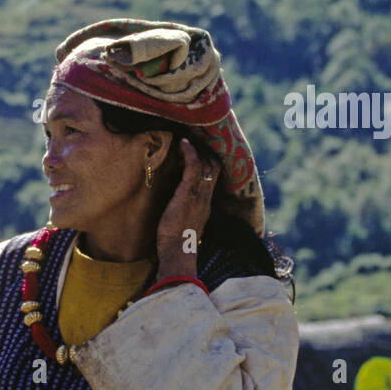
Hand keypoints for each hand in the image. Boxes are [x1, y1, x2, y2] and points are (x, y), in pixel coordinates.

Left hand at [156, 138, 219, 270]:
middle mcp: (206, 196)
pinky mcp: (188, 193)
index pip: (214, 177)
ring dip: (198, 148)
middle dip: (206, 151)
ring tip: (187, 137)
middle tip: (195, 138)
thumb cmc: (176, 242)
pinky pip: (194, 167)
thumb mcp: (184, 223)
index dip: (209, 161)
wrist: (177, 252)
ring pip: (207, 164)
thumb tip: (175, 206)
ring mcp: (199, 194)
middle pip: (215, 166)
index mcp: (206, 204)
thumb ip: (184, 212)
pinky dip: (190, 152)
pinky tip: (183, 143)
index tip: (200, 150)